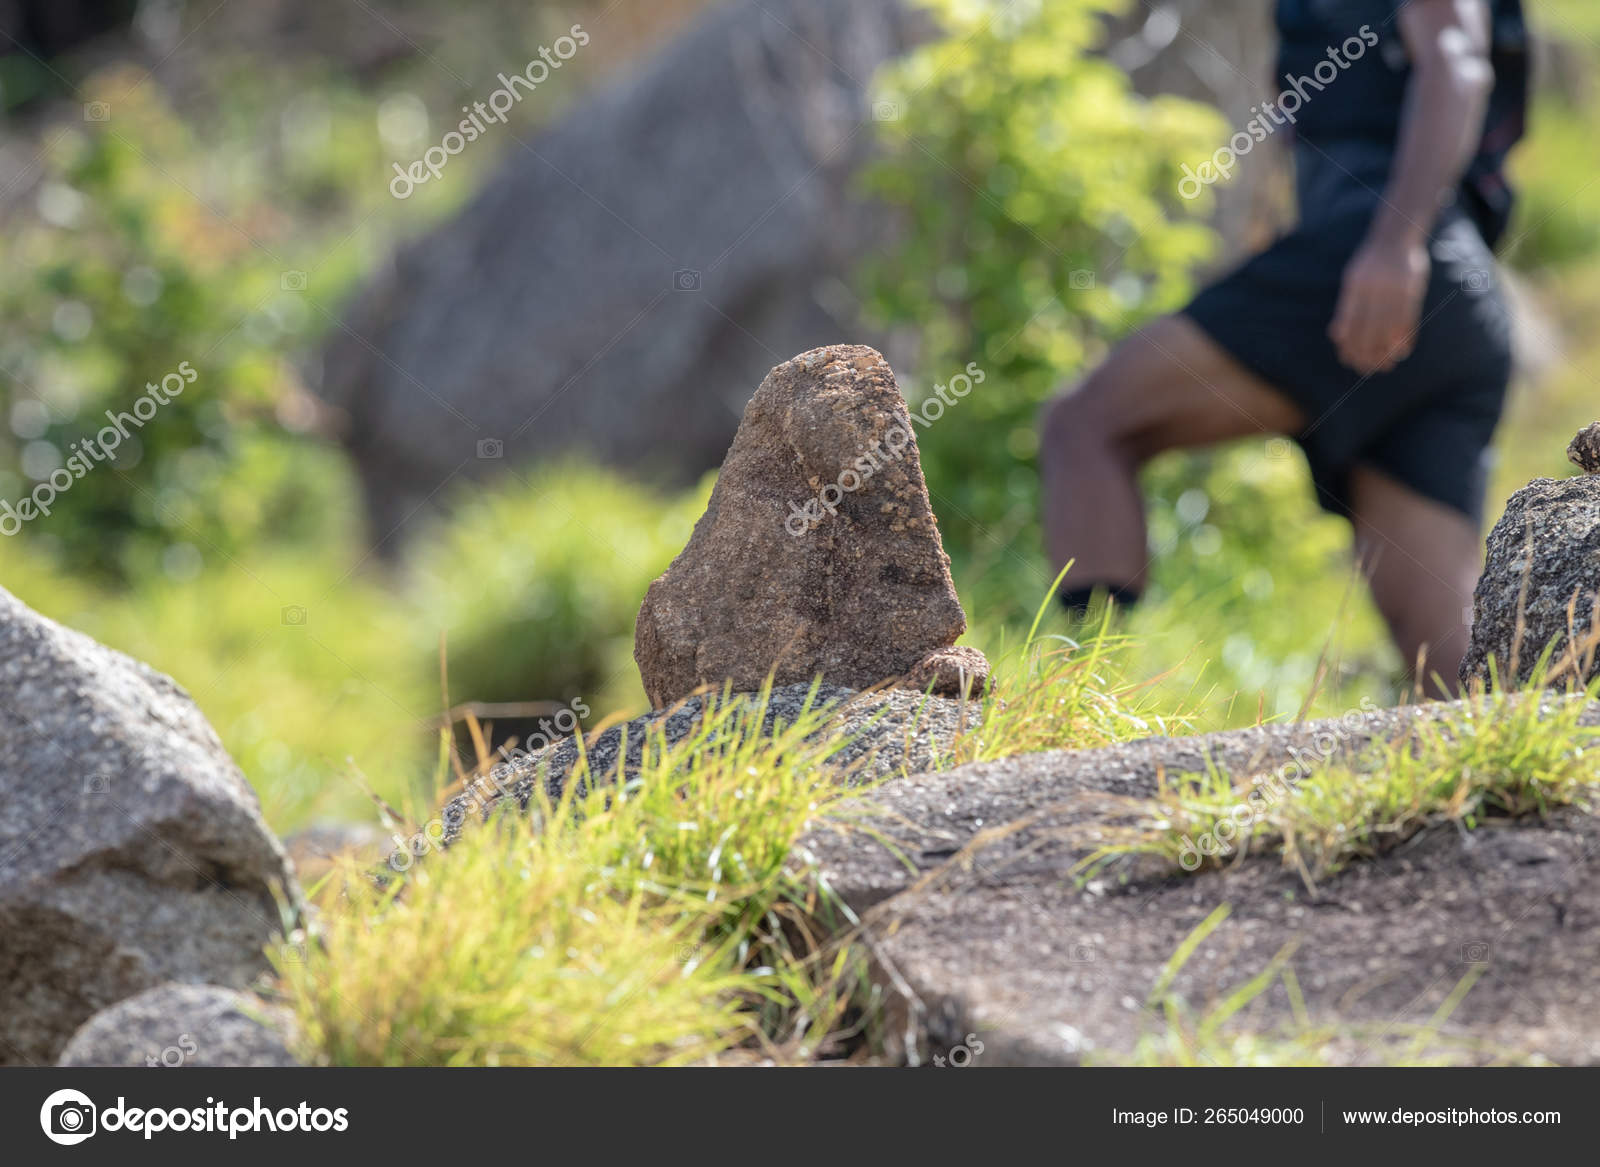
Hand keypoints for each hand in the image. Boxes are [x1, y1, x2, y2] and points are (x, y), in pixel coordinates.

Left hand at [1328, 234, 1430, 375]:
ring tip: (1385, 366)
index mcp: (1355, 284)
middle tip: (1366, 369)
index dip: (1349, 344)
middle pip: (1369, 327)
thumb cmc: (1370, 263)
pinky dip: (1406, 336)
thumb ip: (1347, 308)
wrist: (1395, 236)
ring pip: (1389, 326)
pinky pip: (1408, 317)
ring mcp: (1395, 286)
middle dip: (1367, 352)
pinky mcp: (1413, 288)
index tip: (1348, 361)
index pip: (1350, 321)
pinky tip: (1402, 351)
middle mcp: (1375, 286)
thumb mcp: (1353, 280)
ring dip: (1387, 349)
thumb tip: (1335, 336)